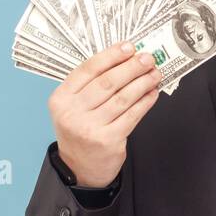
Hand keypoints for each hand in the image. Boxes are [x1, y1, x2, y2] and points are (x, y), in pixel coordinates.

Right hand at [48, 41, 162, 187]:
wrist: (80, 168)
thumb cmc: (80, 131)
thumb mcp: (74, 106)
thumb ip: (91, 85)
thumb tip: (124, 61)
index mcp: (61, 98)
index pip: (88, 70)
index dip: (111, 55)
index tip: (128, 47)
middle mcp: (73, 113)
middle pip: (107, 82)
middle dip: (131, 67)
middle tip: (147, 59)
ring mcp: (90, 128)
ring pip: (122, 98)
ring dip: (142, 83)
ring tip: (154, 74)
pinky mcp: (108, 140)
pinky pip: (132, 115)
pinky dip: (145, 102)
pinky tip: (152, 93)